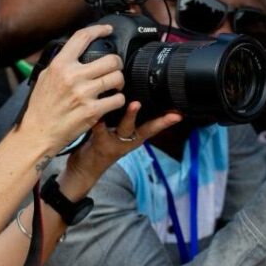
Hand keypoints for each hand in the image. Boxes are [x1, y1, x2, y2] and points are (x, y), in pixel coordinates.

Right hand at [19, 24, 127, 151]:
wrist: (38, 134)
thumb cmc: (40, 108)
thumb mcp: (44, 78)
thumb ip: (60, 64)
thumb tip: (74, 51)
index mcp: (60, 65)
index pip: (82, 37)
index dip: (99, 30)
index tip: (107, 30)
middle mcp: (72, 77)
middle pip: (110, 59)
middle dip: (116, 64)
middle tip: (114, 69)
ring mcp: (83, 94)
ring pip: (117, 78)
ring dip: (119, 82)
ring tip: (113, 86)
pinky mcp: (92, 111)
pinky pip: (118, 99)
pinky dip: (118, 100)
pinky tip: (111, 102)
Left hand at [65, 101, 181, 190]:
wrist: (86, 167)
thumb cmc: (105, 144)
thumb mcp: (122, 134)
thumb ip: (130, 120)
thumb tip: (140, 97)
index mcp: (135, 138)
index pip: (153, 128)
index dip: (166, 122)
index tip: (178, 115)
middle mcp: (127, 140)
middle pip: (142, 129)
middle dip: (154, 120)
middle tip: (153, 105)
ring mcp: (114, 142)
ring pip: (124, 128)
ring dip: (131, 117)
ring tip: (135, 105)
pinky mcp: (99, 143)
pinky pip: (100, 129)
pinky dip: (100, 121)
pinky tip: (101, 113)